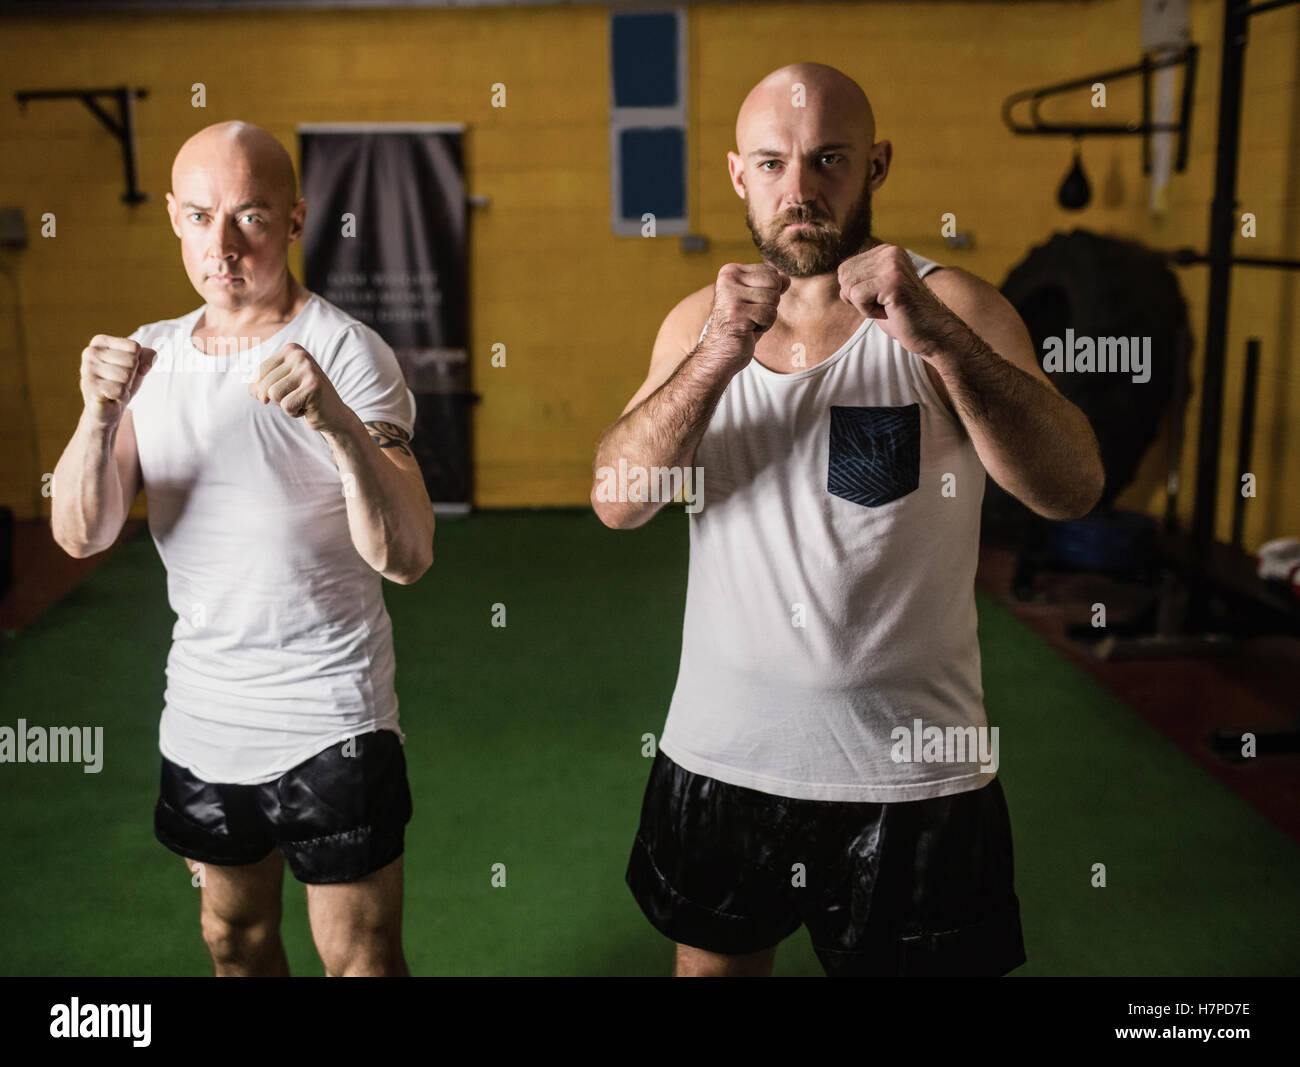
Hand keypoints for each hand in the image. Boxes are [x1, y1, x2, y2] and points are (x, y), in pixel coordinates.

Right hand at [79, 335, 156, 425]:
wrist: (108, 407)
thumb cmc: (122, 382)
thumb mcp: (139, 365)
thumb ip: (148, 356)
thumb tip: (146, 365)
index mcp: (100, 341)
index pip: (134, 347)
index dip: (137, 362)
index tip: (124, 369)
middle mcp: (90, 352)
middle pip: (131, 361)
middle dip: (131, 376)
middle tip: (119, 382)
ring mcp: (87, 369)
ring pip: (126, 376)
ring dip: (125, 386)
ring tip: (114, 388)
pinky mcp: (89, 386)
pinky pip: (119, 390)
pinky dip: (120, 396)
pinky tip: (110, 396)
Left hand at [248, 343, 348, 432]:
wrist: (333, 414)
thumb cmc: (302, 398)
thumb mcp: (280, 382)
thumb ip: (260, 382)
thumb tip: (255, 392)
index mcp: (291, 349)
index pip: (260, 371)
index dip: (264, 388)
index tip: (285, 390)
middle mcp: (300, 355)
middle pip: (264, 383)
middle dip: (276, 398)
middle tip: (296, 396)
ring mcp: (308, 370)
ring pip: (273, 394)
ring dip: (285, 404)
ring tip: (301, 401)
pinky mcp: (313, 387)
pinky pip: (286, 406)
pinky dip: (294, 412)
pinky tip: (308, 407)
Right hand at [700, 262, 789, 367]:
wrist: (721, 352)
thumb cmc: (741, 325)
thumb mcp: (757, 299)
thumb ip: (771, 284)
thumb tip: (786, 278)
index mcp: (730, 271)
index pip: (770, 272)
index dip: (769, 292)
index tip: (750, 305)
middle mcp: (728, 279)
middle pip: (774, 282)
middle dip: (770, 302)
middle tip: (751, 315)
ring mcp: (730, 296)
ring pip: (773, 298)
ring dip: (766, 316)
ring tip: (749, 322)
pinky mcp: (736, 314)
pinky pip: (769, 314)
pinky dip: (764, 326)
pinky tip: (748, 329)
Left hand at [837, 244, 965, 358]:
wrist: (932, 333)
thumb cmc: (902, 316)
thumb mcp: (877, 290)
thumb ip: (860, 278)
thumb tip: (839, 273)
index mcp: (886, 251)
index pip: (844, 269)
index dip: (855, 292)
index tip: (880, 298)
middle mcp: (890, 252)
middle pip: (843, 276)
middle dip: (857, 298)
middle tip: (884, 305)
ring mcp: (892, 265)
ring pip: (848, 287)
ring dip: (864, 306)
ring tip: (887, 307)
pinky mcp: (892, 282)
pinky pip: (857, 297)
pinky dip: (868, 312)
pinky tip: (888, 311)